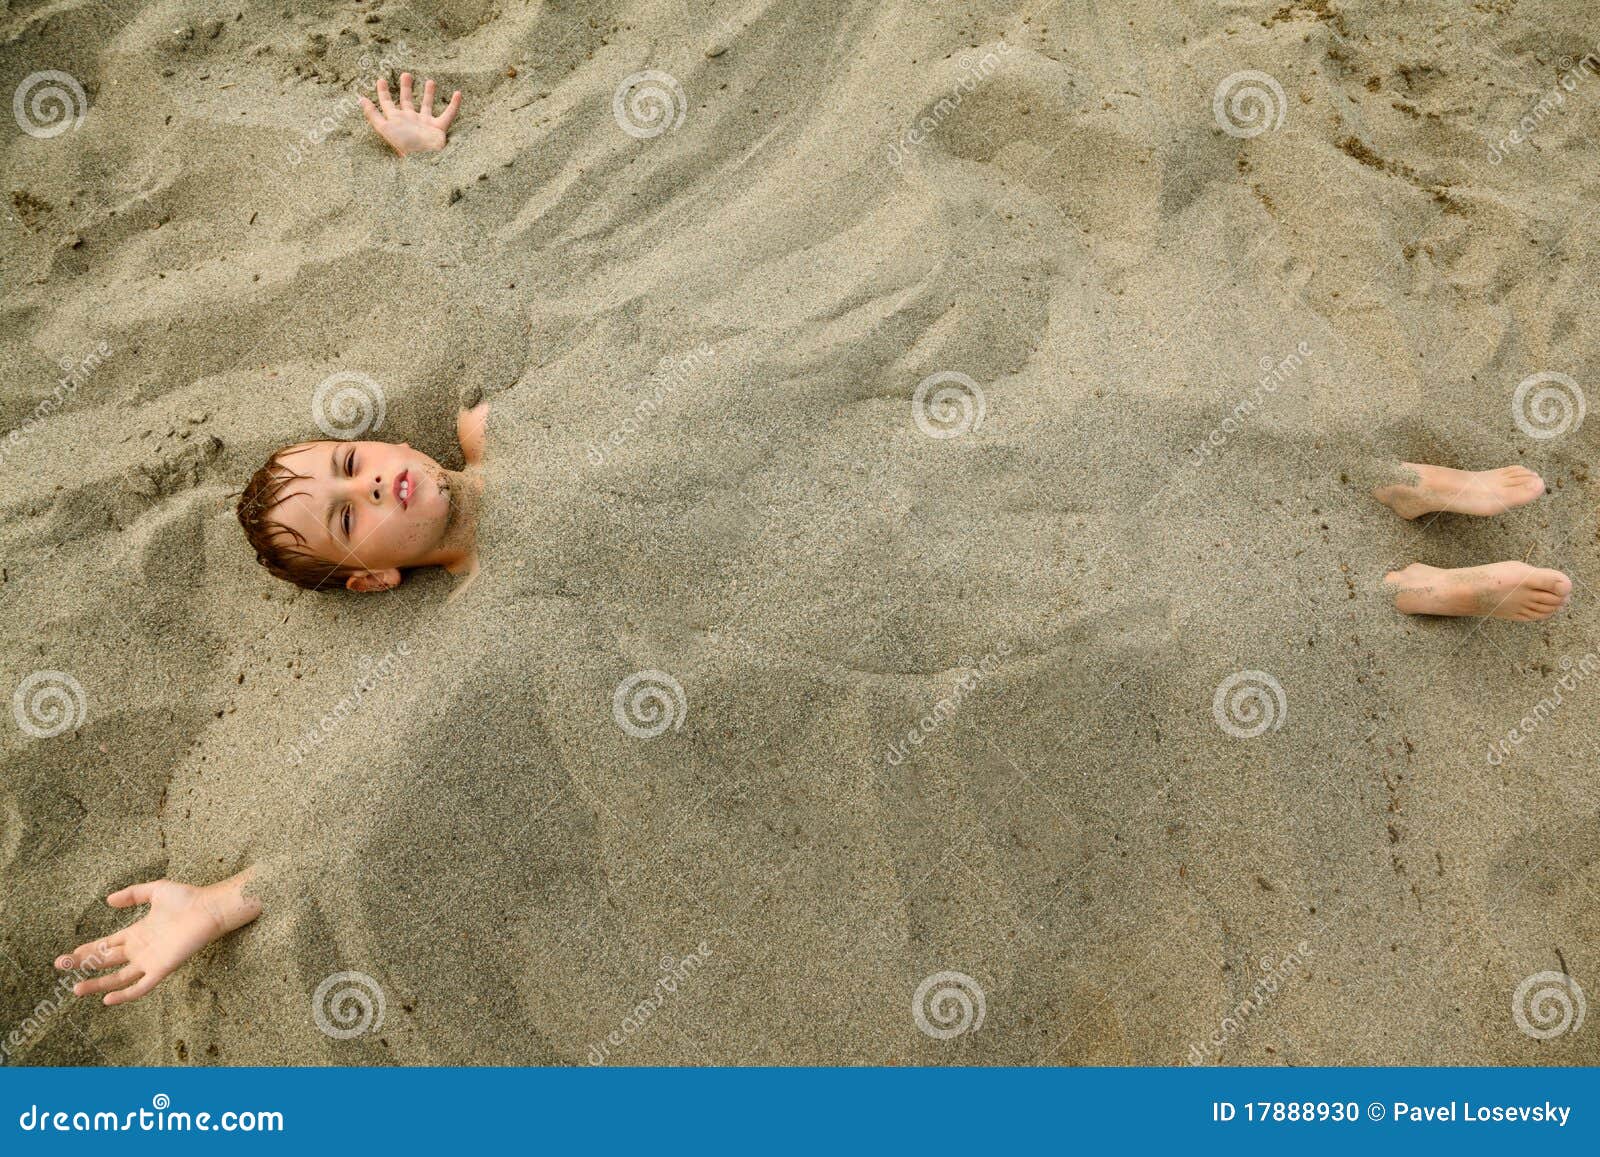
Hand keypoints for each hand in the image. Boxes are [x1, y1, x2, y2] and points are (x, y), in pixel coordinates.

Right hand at [55, 873, 259, 1006]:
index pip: (106, 945)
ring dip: (98, 984)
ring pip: (118, 978)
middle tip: (61, 966)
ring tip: (76, 989)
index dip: (87, 949)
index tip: (68, 954)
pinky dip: (126, 995)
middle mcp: (141, 949)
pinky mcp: (162, 968)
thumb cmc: (188, 898)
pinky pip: (142, 987)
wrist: (211, 907)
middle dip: (83, 964)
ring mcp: (150, 960)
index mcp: (137, 933)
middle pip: (106, 961)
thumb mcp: (155, 890)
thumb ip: (132, 894)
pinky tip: (108, 999)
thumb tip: (108, 900)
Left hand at [360, 72, 461, 156]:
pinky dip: (454, 105)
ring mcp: (425, 124)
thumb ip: (372, 114)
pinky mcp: (439, 128)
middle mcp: (410, 120)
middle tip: (406, 74)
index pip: (387, 103)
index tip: (381, 79)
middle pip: (407, 101)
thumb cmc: (404, 145)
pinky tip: (458, 94)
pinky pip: (448, 114)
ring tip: (430, 81)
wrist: (424, 160)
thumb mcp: (385, 128)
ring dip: (428, 93)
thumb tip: (359, 99)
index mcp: (397, 120)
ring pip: (427, 105)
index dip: (383, 92)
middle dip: (406, 87)